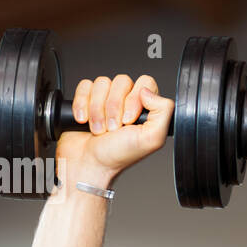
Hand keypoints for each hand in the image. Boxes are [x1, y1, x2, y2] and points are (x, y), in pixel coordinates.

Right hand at [54, 73, 173, 180]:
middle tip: (113, 129)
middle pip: (122, 81)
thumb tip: (149, 92)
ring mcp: (106, 99)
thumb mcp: (152, 139)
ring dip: (97, 110)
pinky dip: (82, 104)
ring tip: (99, 129)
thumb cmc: (118, 156)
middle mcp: (127, 101)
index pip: (145, 82)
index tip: (128, 120)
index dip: (134, 99)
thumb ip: (163, 112)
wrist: (88, 164)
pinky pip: (85, 85)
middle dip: (113, 107)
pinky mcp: (86, 99)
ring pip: (102, 83)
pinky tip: (84, 121)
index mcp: (145, 108)